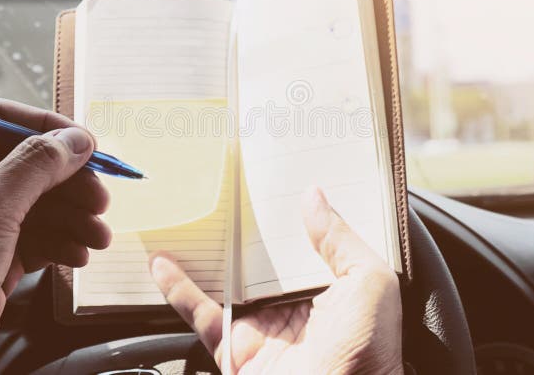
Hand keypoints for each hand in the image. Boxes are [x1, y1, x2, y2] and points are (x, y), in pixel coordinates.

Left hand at [0, 99, 110, 372]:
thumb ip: (37, 165)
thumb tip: (75, 139)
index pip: (0, 120)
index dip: (47, 128)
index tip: (86, 142)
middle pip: (30, 164)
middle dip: (69, 183)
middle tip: (99, 198)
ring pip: (41, 201)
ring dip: (74, 217)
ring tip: (96, 235)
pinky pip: (40, 233)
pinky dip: (63, 242)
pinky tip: (77, 254)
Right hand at [150, 187, 402, 373]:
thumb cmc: (369, 355)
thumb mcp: (370, 283)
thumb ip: (341, 240)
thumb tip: (315, 198)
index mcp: (328, 287)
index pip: (302, 240)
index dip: (287, 212)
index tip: (271, 178)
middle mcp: (292, 304)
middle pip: (257, 257)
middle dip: (241, 226)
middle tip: (221, 187)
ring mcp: (260, 325)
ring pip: (224, 280)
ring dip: (204, 252)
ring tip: (185, 217)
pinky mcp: (234, 346)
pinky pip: (200, 312)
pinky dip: (177, 288)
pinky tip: (162, 263)